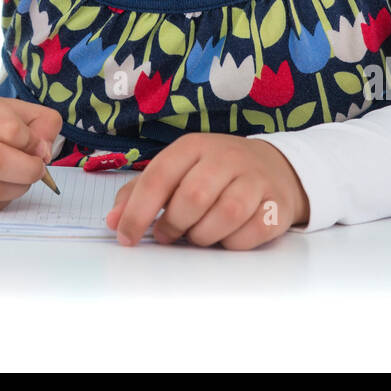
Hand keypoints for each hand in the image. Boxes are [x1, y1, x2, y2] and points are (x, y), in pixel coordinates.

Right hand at [0, 92, 61, 211]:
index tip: (37, 144)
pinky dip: (0, 200)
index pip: (6, 126)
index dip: (31, 140)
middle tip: (39, 168)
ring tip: (22, 177)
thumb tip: (48, 148)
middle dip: (28, 169)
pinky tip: (2, 188)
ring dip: (17, 187)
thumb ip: (30, 118)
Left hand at [104, 134, 309, 249]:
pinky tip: (226, 236)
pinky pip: (250, 233)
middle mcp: (226, 157)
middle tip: (168, 235)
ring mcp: (255, 179)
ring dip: (203, 236)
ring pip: (225, 215)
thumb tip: (113, 221)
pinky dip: (232, 243)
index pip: (159, 177)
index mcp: (193, 146)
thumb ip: (140, 193)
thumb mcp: (177, 171)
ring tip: (197, 235)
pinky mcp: (277, 204)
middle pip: (192, 198)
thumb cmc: (213, 173)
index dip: (138, 211)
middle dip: (173, 226)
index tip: (126, 238)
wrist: (273, 167)